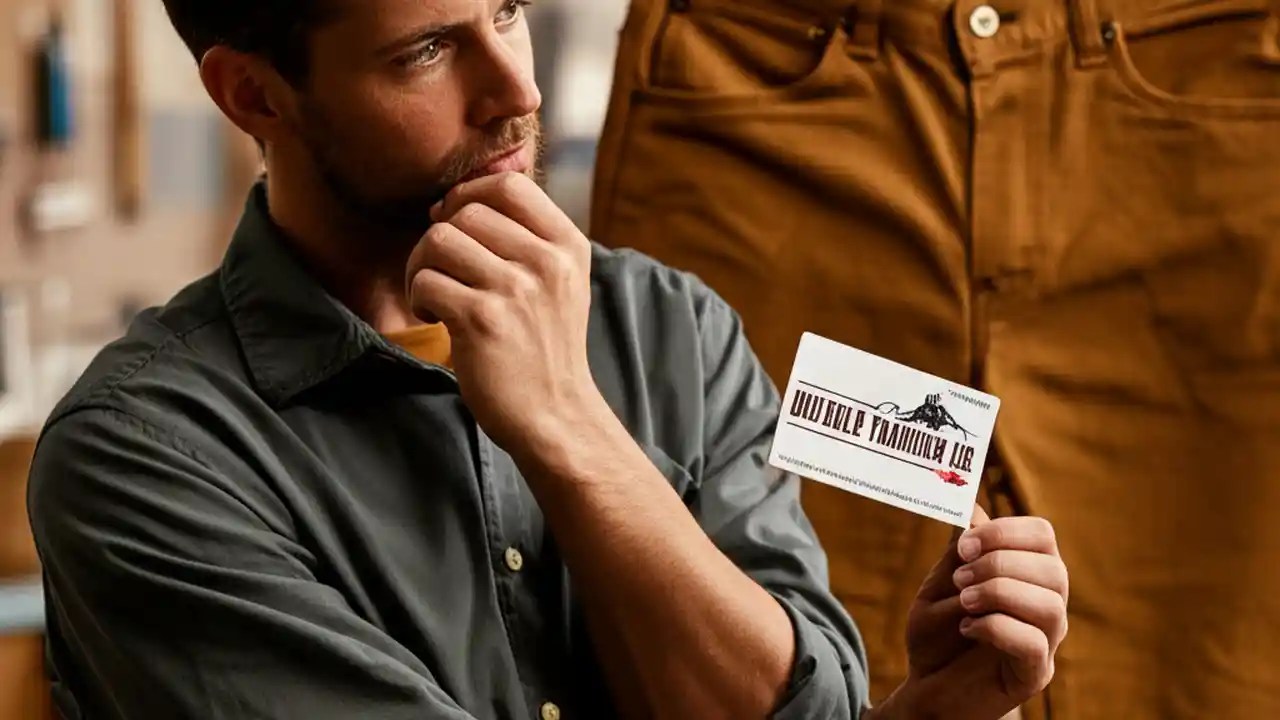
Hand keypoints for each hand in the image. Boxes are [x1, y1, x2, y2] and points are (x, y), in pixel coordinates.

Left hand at [406, 172, 607, 456]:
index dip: (470, 195)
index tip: (457, 224)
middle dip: (440, 240)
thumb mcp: (560, 282)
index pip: (510, 185)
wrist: (555, 415)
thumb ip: (525, 237)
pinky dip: (419, 300)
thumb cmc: (545, 347)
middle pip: (466, 212)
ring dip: (422, 268)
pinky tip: (436, 320)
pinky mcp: (483, 320)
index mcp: (569, 245)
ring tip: (437, 298)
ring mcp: (517, 289)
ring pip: (439, 241)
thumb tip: (452, 201)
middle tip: (443, 275)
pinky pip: (426, 282)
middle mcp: (547, 262)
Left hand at [875, 506, 1068, 719]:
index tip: (963, 545)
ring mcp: (1046, 641)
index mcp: (1028, 572)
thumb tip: (972, 507)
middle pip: (1053, 569)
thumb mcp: (940, 583)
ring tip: (965, 602)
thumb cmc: (937, 632)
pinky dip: (998, 628)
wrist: (925, 685)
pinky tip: (969, 628)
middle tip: (960, 577)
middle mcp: (1046, 603)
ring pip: (1050, 606)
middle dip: (1000, 564)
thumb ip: (959, 550)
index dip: (1004, 532)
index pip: (1042, 535)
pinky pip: (1035, 645)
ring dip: (1000, 594)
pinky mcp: (1034, 674)